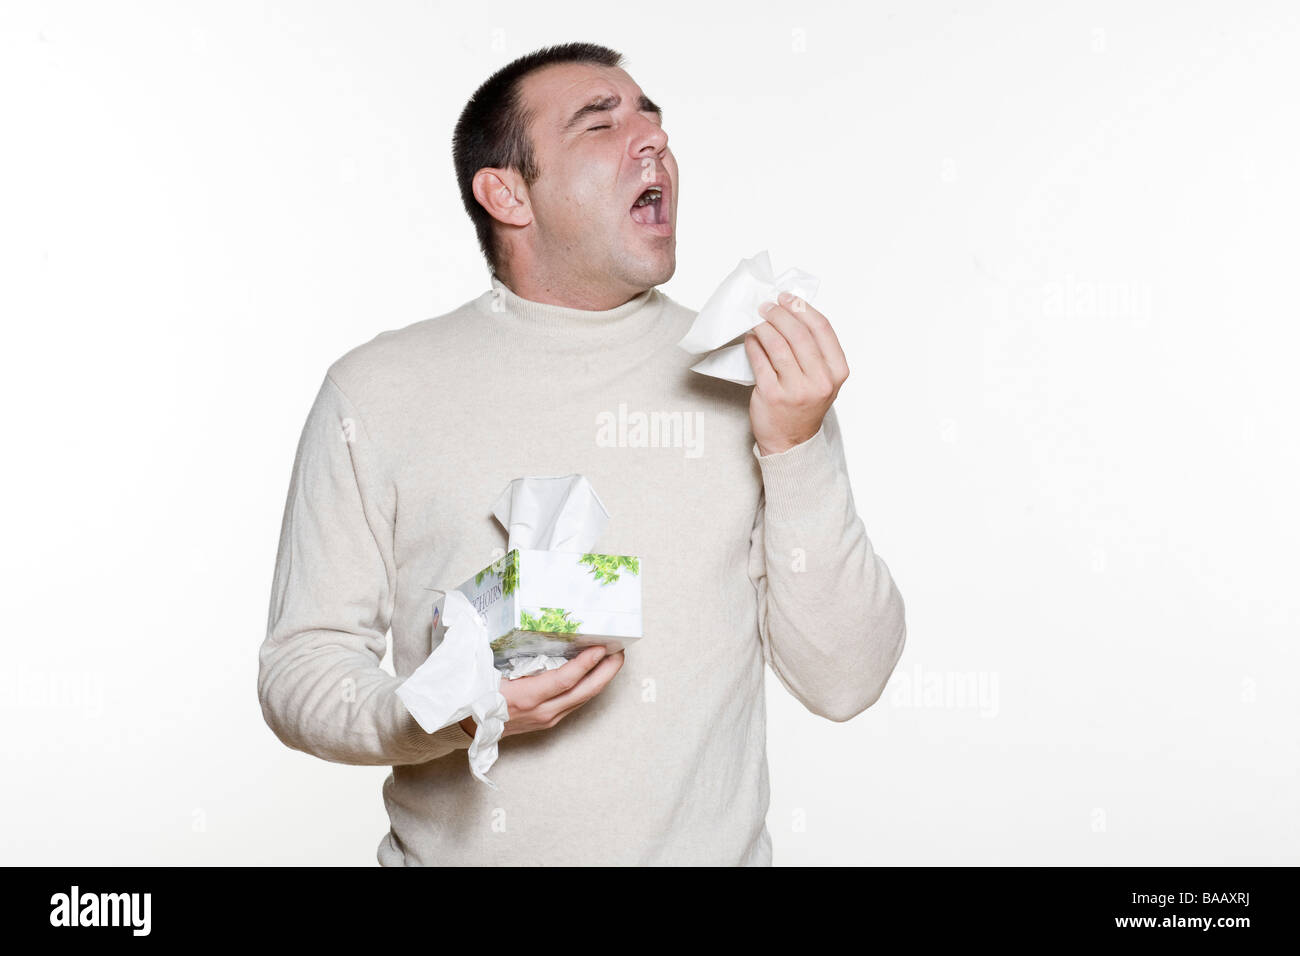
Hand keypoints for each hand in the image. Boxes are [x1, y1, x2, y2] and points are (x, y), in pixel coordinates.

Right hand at [458, 646, 624, 737]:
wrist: (467, 729)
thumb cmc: (475, 696)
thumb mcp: (483, 672)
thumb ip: (499, 651)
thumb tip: (510, 623)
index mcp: (526, 698)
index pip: (564, 680)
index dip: (585, 664)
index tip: (601, 647)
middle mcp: (543, 711)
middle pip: (583, 692)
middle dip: (606, 671)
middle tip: (620, 651)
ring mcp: (548, 718)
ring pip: (582, 699)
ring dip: (601, 679)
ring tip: (613, 659)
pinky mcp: (549, 721)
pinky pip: (574, 702)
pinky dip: (588, 686)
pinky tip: (595, 674)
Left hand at [743, 291, 849, 455]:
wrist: (791, 442)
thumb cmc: (805, 405)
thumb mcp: (823, 379)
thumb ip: (816, 351)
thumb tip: (793, 312)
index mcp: (837, 372)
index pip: (822, 329)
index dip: (803, 309)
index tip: (788, 298)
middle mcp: (820, 381)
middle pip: (799, 334)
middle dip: (780, 314)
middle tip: (767, 306)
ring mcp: (797, 389)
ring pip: (778, 345)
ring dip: (765, 326)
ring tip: (758, 319)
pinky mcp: (773, 395)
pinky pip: (760, 360)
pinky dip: (754, 344)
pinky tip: (751, 338)